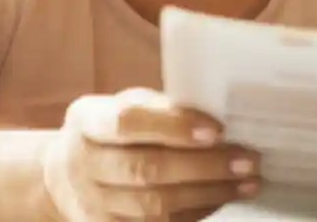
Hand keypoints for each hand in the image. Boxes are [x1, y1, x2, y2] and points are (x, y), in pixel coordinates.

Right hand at [43, 88, 259, 220]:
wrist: (69, 176)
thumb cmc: (114, 133)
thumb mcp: (127, 105)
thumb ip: (162, 108)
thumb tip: (217, 114)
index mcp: (89, 122)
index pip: (127, 122)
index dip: (173, 127)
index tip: (217, 129)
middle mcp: (85, 165)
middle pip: (145, 170)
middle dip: (204, 166)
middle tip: (247, 160)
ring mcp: (94, 205)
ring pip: (154, 207)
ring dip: (208, 194)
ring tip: (247, 182)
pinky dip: (196, 213)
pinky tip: (223, 198)